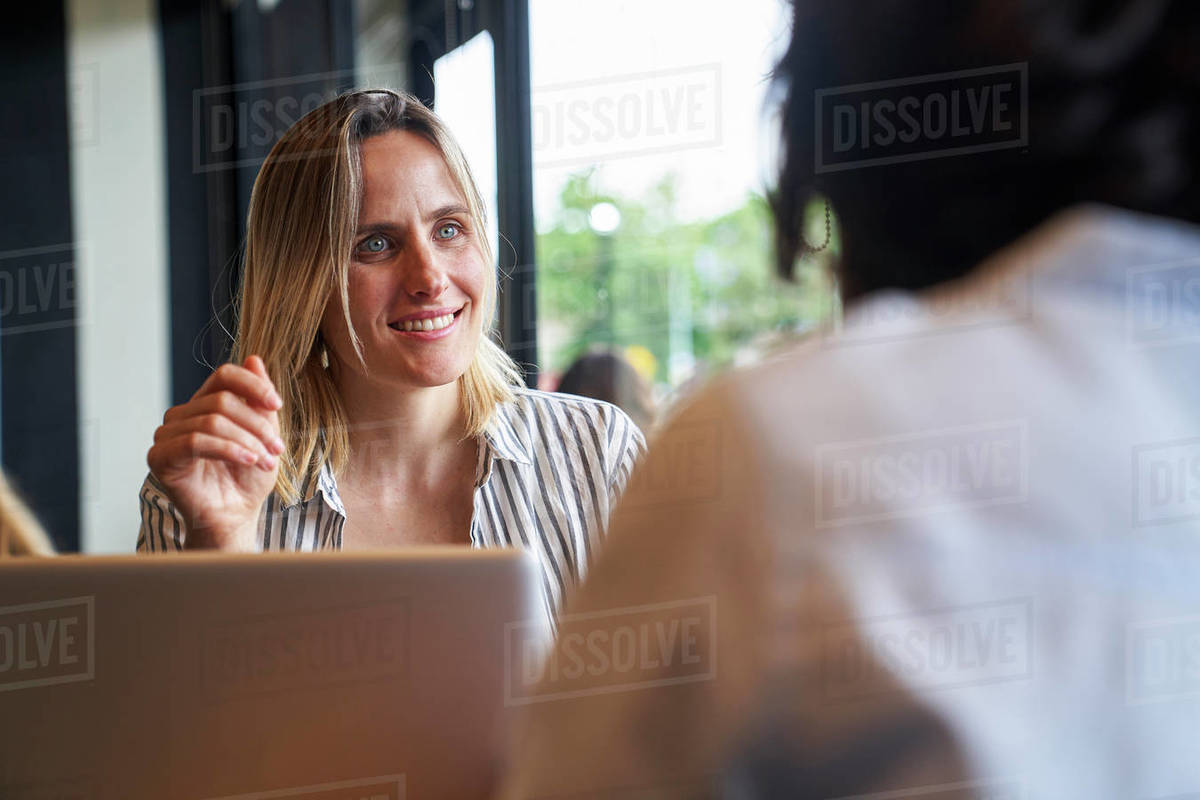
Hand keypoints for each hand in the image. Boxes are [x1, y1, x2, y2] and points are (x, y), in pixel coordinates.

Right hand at [147, 355, 284, 549]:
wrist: (236, 516)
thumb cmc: (247, 478)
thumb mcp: (263, 434)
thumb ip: (258, 399)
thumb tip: (254, 358)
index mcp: (204, 404)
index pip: (224, 375)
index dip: (253, 385)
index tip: (277, 405)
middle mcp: (182, 415)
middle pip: (222, 400)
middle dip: (257, 425)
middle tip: (277, 449)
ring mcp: (167, 435)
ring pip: (212, 420)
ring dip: (247, 441)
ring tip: (266, 461)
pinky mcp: (160, 457)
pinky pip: (195, 441)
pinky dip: (228, 449)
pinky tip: (248, 461)